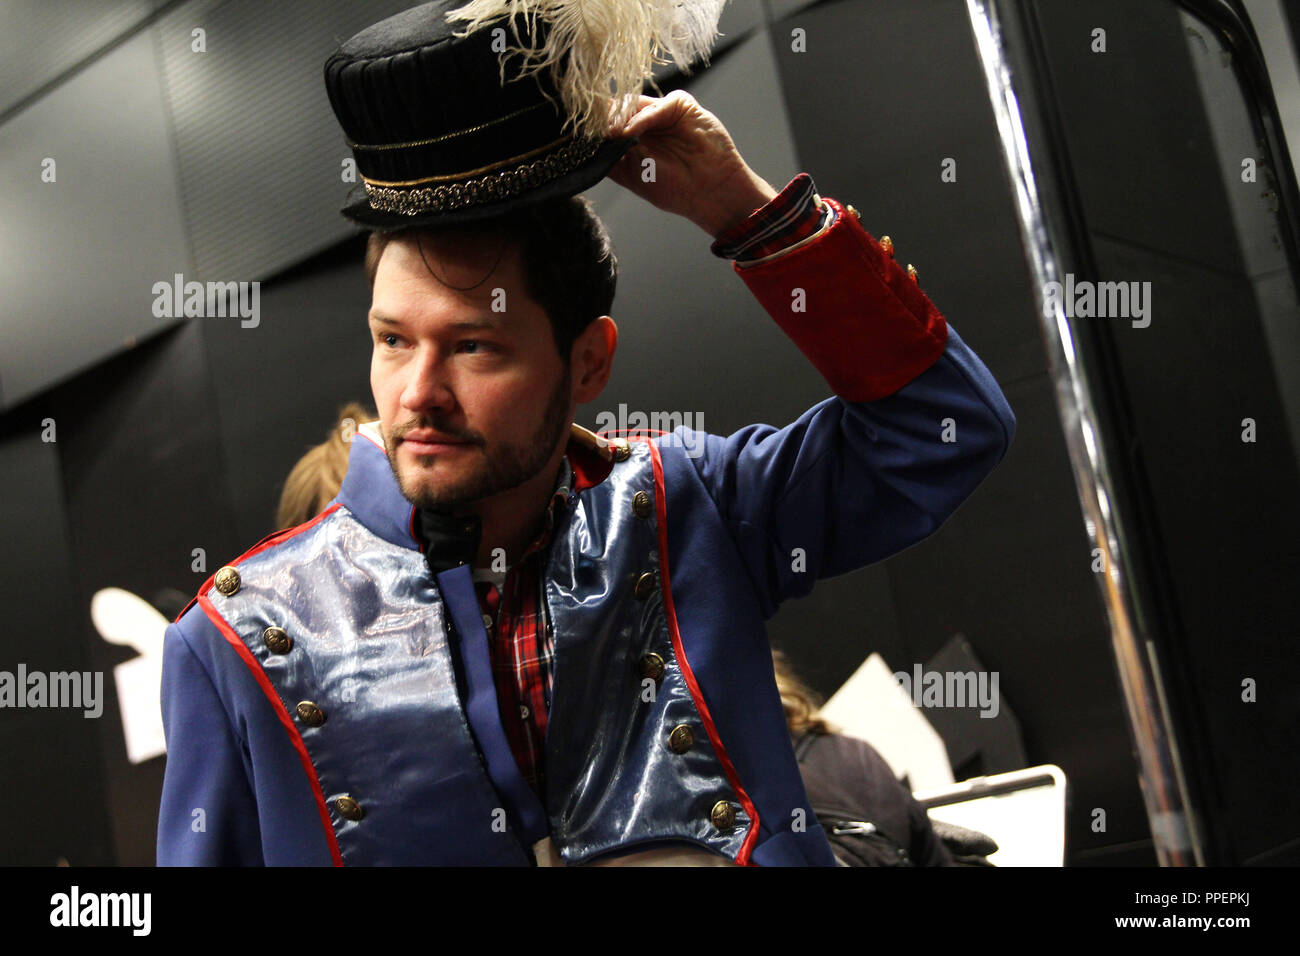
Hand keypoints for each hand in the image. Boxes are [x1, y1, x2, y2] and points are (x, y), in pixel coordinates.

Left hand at [604, 91, 777, 237]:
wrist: (710, 192)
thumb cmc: (672, 189)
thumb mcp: (631, 174)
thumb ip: (610, 152)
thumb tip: (588, 136)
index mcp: (627, 141)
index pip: (604, 123)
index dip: (592, 124)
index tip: (577, 130)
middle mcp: (642, 124)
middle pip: (615, 108)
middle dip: (603, 117)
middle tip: (592, 128)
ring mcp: (660, 114)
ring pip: (633, 103)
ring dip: (620, 116)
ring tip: (611, 132)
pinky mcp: (680, 107)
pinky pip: (658, 103)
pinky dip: (643, 115)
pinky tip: (631, 131)